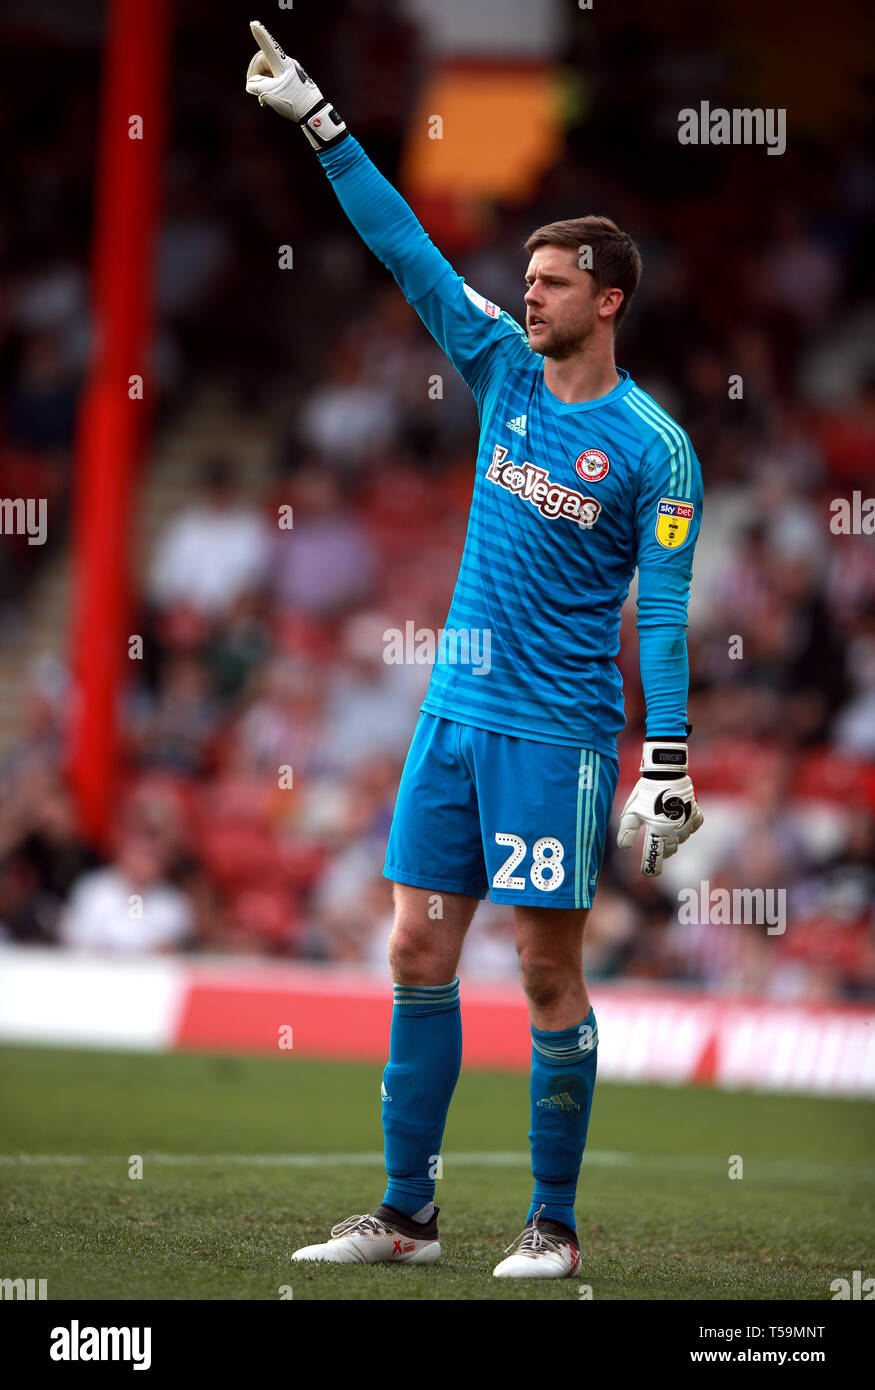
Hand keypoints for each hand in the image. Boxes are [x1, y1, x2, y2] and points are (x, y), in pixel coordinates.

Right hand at [245, 20, 346, 147]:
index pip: (268, 46)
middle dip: (255, 75)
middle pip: (262, 62)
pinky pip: (274, 80)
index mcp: (281, 64)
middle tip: (253, 90)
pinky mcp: (290, 81)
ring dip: (261, 85)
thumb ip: (255, 85)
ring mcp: (288, 72)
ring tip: (262, 99)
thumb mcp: (269, 93)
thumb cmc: (293, 101)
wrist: (313, 113)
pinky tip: (266, 100)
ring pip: (267, 73)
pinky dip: (268, 88)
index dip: (260, 35)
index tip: (253, 23)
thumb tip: (252, 83)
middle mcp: (285, 64)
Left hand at [616, 740, 702, 876]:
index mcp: (659, 831)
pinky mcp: (695, 813)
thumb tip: (624, 848)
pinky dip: (687, 828)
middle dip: (661, 851)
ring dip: (673, 839)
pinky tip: (680, 822)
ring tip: (664, 828)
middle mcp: (676, 830)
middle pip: (670, 850)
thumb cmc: (645, 792)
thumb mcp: (631, 811)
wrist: (665, 772)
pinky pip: (694, 827)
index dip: (651, 867)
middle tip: (654, 845)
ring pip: (682, 840)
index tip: (648, 872)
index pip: (655, 856)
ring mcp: (687, 822)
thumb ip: (627, 831)